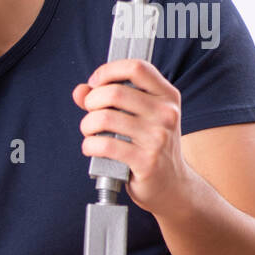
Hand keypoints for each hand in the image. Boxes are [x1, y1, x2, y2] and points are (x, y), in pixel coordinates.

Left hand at [72, 58, 189, 216]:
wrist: (173, 186)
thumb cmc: (152, 148)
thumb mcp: (140, 119)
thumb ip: (108, 101)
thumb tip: (80, 90)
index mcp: (167, 97)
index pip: (137, 67)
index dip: (108, 71)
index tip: (95, 82)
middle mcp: (166, 114)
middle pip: (113, 92)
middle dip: (91, 103)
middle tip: (91, 114)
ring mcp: (158, 138)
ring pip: (104, 119)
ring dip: (87, 126)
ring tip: (90, 133)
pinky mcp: (146, 161)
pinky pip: (103, 145)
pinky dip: (89, 146)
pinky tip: (92, 149)